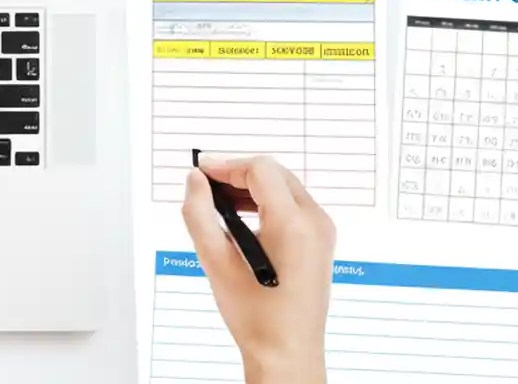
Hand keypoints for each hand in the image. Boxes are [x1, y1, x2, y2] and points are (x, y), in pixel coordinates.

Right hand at [182, 156, 335, 383]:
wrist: (287, 351)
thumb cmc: (257, 317)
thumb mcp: (216, 262)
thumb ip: (198, 214)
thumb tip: (195, 181)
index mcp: (292, 224)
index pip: (259, 169)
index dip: (227, 165)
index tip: (202, 172)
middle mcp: (315, 221)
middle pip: (274, 173)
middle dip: (238, 174)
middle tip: (206, 185)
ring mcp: (322, 230)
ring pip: (284, 186)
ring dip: (252, 187)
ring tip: (220, 201)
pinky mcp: (321, 240)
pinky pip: (294, 204)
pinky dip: (267, 201)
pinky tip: (243, 217)